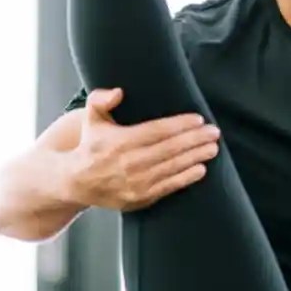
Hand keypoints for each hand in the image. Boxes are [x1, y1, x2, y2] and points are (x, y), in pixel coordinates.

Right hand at [68, 88, 220, 211]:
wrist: (76, 182)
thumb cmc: (91, 145)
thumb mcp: (91, 118)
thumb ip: (101, 99)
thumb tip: (119, 92)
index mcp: (119, 142)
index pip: (156, 131)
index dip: (180, 125)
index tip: (199, 119)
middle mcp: (128, 163)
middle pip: (169, 149)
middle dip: (195, 140)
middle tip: (214, 132)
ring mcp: (135, 183)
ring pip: (172, 168)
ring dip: (195, 158)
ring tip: (213, 148)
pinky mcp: (139, 198)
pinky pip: (168, 187)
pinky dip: (186, 178)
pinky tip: (200, 169)